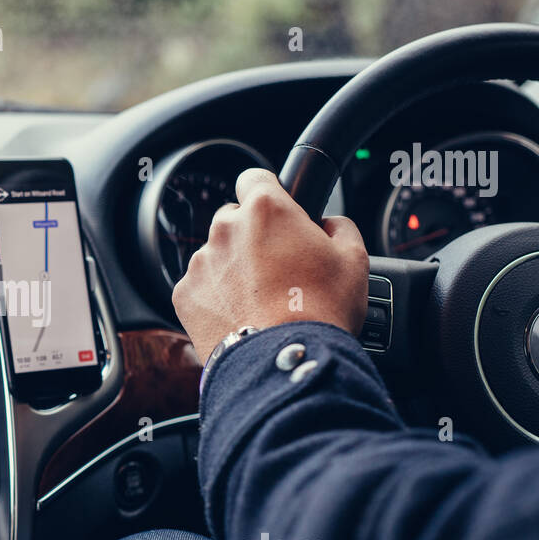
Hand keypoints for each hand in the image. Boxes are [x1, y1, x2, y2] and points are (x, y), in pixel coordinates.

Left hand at [172, 168, 368, 362]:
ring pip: (215, 255)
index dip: (268, 194)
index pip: (255, 178)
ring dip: (232, 269)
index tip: (276, 212)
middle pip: (233, 219)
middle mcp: (226, 228)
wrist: (283, 362)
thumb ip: (339, 228)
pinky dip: (214, 298)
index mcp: (266, 209)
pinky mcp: (184, 294)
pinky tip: (240, 316)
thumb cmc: (321, 310)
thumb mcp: (354, 259)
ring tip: (260, 300)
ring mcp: (201, 262)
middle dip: (251, 236)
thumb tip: (330, 224)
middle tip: (276, 268)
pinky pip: (200, 287)